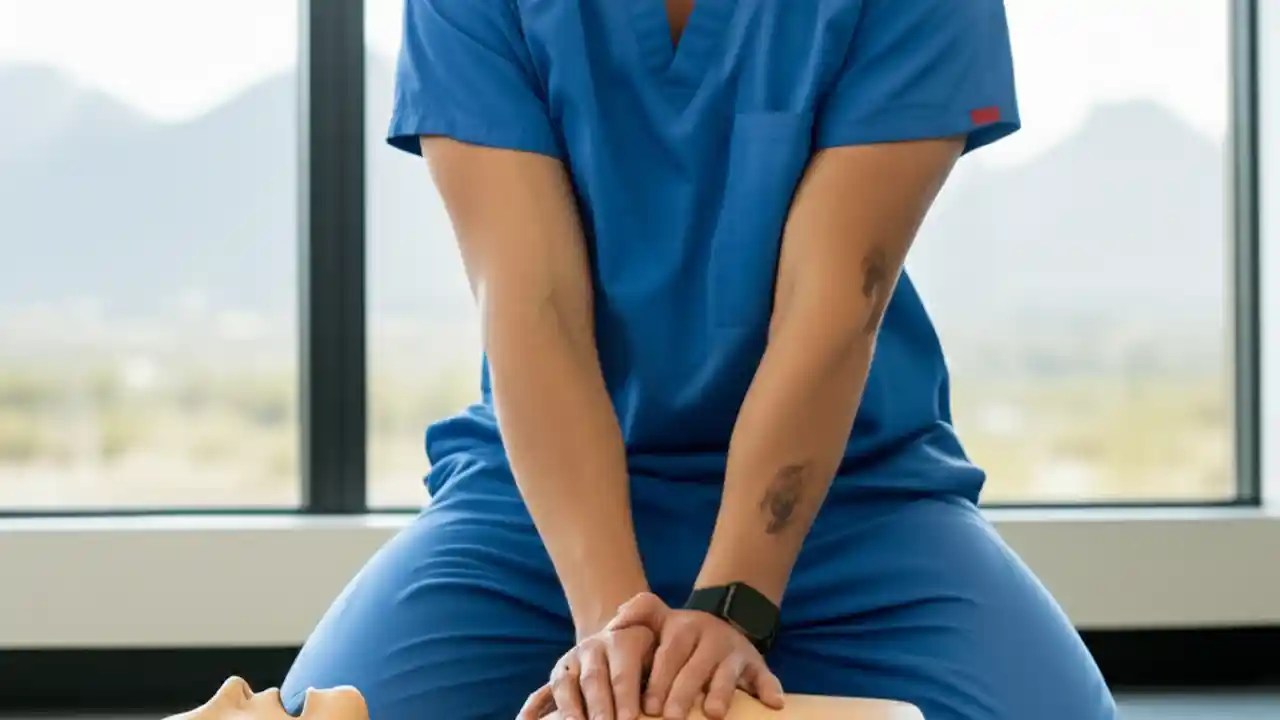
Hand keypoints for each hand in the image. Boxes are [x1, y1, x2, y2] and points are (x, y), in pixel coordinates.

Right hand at [519, 623, 656, 719]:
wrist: (622, 640)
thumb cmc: (652, 659)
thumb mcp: (664, 651)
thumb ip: (668, 664)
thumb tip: (672, 697)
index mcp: (626, 639)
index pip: (624, 668)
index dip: (626, 694)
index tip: (632, 717)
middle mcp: (596, 646)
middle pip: (595, 680)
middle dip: (600, 708)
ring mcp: (574, 658)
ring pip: (568, 685)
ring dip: (573, 711)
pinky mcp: (559, 673)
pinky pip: (545, 692)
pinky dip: (538, 710)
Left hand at [607, 593, 783, 719]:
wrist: (720, 623)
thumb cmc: (680, 636)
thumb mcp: (660, 621)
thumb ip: (638, 617)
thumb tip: (615, 621)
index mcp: (683, 628)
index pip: (669, 653)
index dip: (658, 679)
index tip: (648, 706)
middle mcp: (710, 636)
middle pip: (695, 666)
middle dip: (683, 692)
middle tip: (671, 717)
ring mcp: (734, 650)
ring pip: (727, 673)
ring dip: (722, 693)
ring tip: (714, 713)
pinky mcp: (755, 663)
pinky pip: (765, 674)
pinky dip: (770, 687)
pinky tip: (773, 702)